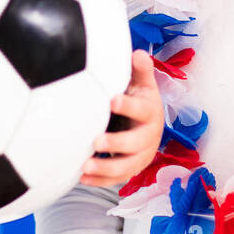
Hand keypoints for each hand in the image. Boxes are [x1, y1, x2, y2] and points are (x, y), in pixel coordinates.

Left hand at [78, 49, 162, 187]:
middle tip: (96, 141)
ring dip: (106, 168)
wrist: (150, 127)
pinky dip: (100, 180)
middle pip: (136, 143)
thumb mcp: (143, 84)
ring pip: (126, 166)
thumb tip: (139, 53)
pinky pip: (116, 178)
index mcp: (151, 112)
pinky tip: (82, 178)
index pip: (143, 110)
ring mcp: (140, 156)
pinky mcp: (130, 169)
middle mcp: (148, 137)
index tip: (112, 100)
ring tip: (85, 166)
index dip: (129, 106)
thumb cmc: (140, 101)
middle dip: (117, 143)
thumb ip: (141, 70)